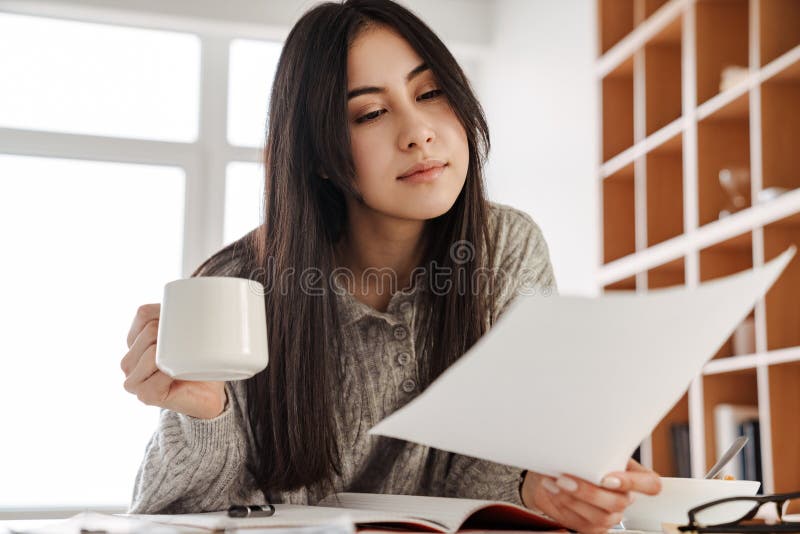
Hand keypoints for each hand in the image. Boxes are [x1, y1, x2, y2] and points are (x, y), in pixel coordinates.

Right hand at [120, 303, 227, 419]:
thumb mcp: (192, 333)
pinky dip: (165, 376)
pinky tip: (174, 374)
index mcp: (137, 340)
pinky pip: (151, 382)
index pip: (144, 314)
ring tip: (188, 356)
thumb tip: (209, 289)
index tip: (190, 318)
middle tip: (196, 340)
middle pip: (148, 332)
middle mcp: (130, 360)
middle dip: (170, 332)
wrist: (211, 393)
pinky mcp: (146, 396)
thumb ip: (188, 313)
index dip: (165, 311)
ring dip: (168, 354)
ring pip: (147, 355)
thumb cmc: (201, 361)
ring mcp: (135, 380)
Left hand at [521, 459, 661, 533]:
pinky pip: (581, 522)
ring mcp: (609, 515)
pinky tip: (552, 489)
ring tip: (556, 481)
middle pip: (620, 503)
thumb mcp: (592, 446)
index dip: (634, 484)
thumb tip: (585, 433)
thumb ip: (596, 445)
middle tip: (566, 478)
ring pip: (601, 516)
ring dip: (573, 498)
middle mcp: (624, 498)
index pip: (651, 484)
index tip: (607, 477)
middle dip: (590, 492)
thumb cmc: (578, 456)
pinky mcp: (592, 526)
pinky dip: (564, 504)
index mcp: (632, 476)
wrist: (554, 472)